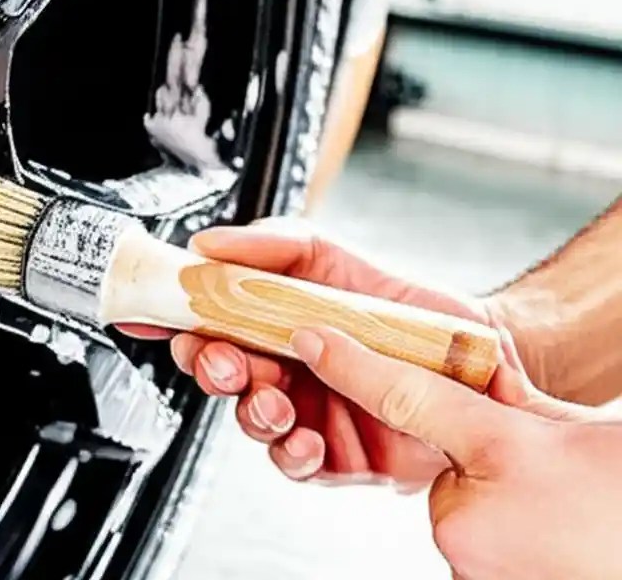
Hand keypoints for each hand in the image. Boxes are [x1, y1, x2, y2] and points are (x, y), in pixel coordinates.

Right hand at [121, 218, 515, 488]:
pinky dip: (291, 453)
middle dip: (210, 367)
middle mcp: (284, 369)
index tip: (150, 315)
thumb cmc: (416, 312)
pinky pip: (293, 462)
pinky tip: (305, 439)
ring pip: (248, 418)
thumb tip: (212, 242)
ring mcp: (306, 414)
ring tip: (275, 401)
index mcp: (274, 323)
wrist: (485, 367)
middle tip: (225, 360)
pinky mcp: (334, 458)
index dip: (173, 318)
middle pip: (219, 371)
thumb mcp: (342, 260)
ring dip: (250, 410)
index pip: (207, 320)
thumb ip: (277, 243)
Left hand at [290, 325, 621, 579]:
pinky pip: (477, 555)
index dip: (353, 362)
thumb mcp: (582, 431)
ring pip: (463, 518)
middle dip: (483, 470)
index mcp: (499, 452)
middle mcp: (467, 516)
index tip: (310, 337)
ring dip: (501, 514)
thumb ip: (518, 406)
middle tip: (555, 484)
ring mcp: (471, 568)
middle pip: (446, 474)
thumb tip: (480, 382)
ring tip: (571, 521)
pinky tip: (560, 550)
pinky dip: (511, 548)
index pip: (405, 394)